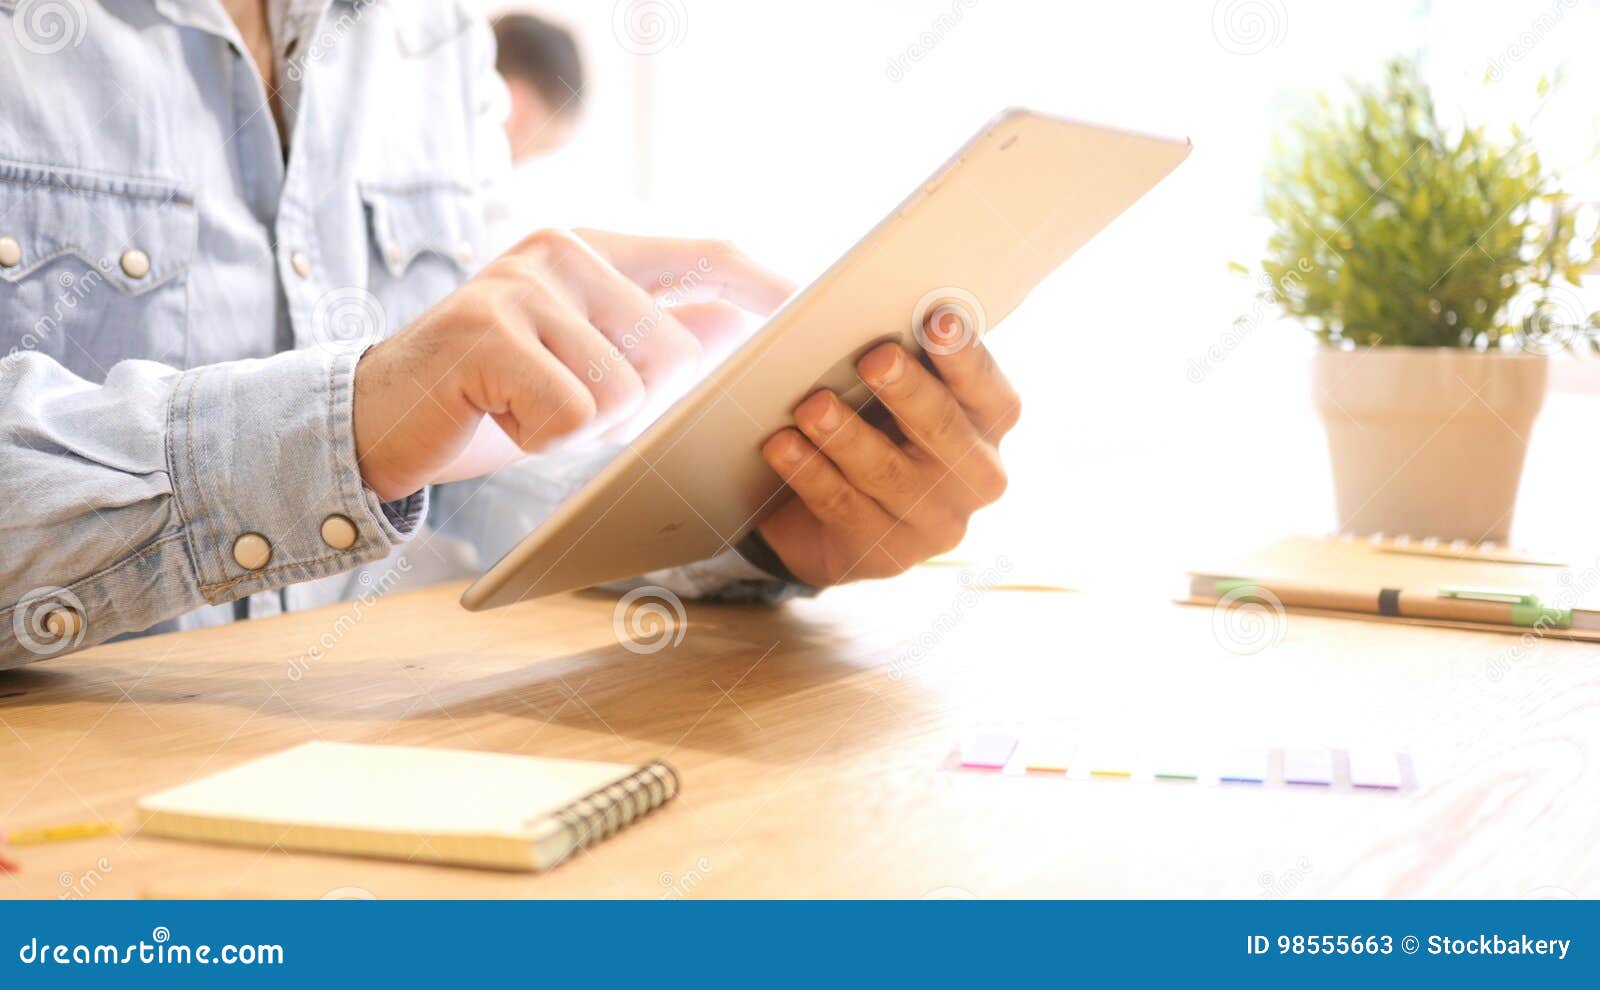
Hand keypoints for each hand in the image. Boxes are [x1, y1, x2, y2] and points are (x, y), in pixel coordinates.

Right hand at [353, 229, 791, 500]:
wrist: (373, 419)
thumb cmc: (489, 396)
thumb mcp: (583, 362)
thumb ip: (654, 334)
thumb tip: (736, 323)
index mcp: (591, 253)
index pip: (704, 258)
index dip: (764, 285)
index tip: (813, 307)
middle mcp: (559, 253)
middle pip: (673, 353)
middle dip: (633, 409)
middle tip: (559, 407)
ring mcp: (519, 287)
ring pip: (624, 392)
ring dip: (581, 429)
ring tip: (522, 409)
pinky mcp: (485, 332)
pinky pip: (574, 413)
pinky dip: (542, 438)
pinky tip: (499, 419)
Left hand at [756, 330, 1019, 586]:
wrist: (835, 516)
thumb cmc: (874, 425)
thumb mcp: (895, 393)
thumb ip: (903, 358)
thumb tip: (864, 309)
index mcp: (989, 426)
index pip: (991, 393)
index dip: (966, 357)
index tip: (937, 321)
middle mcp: (977, 478)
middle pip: (943, 430)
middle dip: (907, 391)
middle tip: (874, 358)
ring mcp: (935, 524)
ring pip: (889, 473)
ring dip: (847, 436)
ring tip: (812, 406)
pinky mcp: (886, 555)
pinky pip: (843, 507)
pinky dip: (809, 473)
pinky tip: (781, 446)